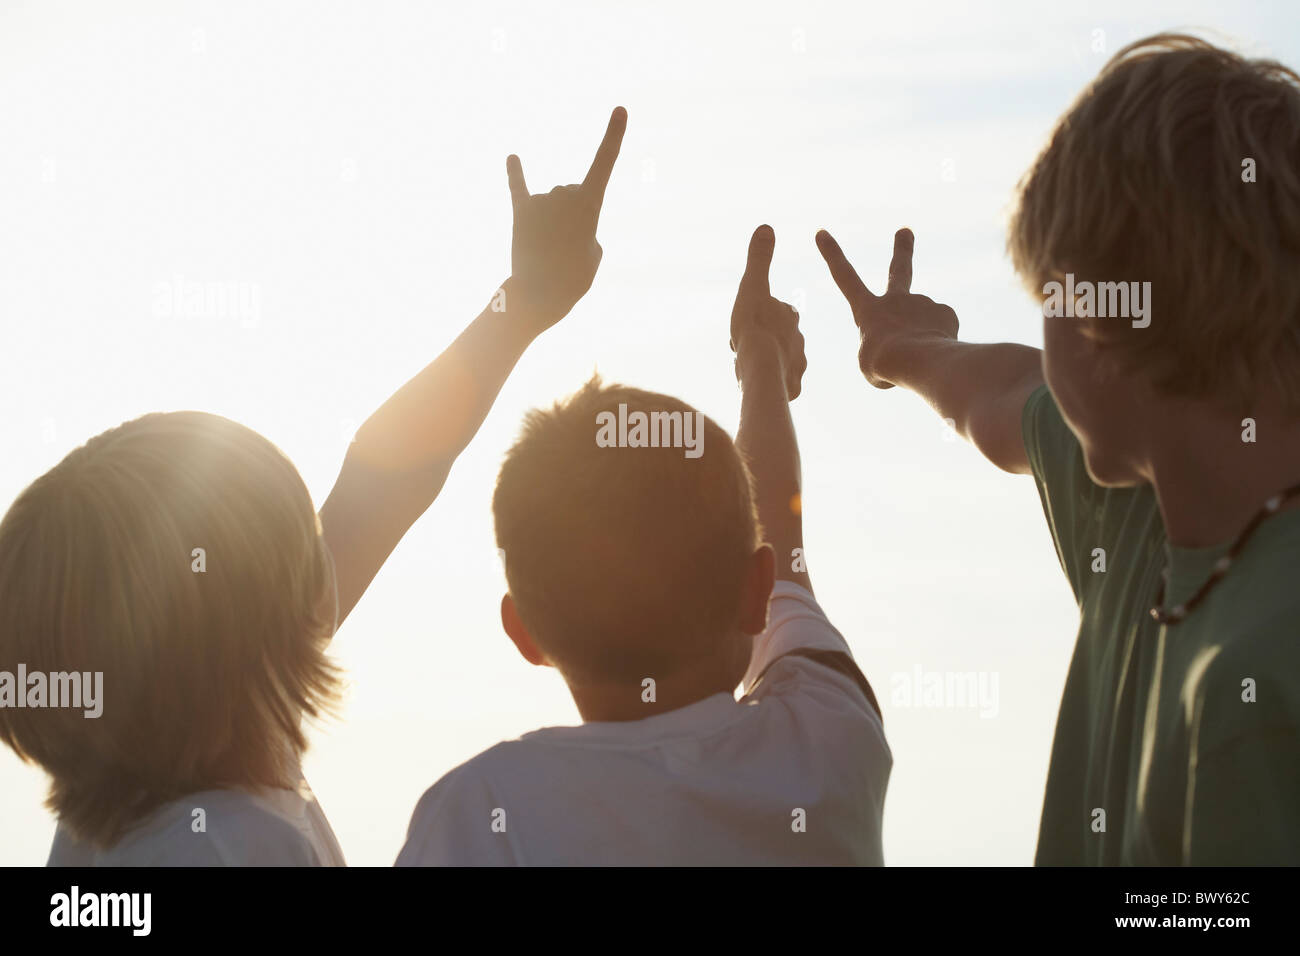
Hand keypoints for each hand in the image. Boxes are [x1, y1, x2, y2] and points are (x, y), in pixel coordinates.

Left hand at [505, 106, 626, 335]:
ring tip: (549, 249)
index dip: (613, 135)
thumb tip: (561, 217)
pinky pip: (518, 187)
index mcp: (590, 202)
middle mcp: (564, 192)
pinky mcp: (521, 212)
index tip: (620, 108)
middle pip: (573, 194)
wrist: (540, 295)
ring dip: (552, 223)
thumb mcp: (592, 253)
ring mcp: (541, 201)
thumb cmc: (574, 278)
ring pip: (552, 203)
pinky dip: (515, 173)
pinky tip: (513, 157)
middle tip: (567, 247)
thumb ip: (582, 227)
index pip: (605, 162)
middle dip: (572, 216)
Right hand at [730, 225, 806, 400]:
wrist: (762, 370)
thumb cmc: (754, 328)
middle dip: (762, 341)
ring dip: (766, 362)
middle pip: (776, 337)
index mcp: (789, 314)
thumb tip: (766, 227)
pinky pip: (782, 383)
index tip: (747, 323)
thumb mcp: (752, 288)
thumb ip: (759, 259)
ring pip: (778, 360)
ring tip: (749, 368)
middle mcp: (799, 338)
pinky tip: (759, 386)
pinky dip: (772, 383)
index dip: (757, 317)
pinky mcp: (794, 385)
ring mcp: (798, 362)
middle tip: (743, 348)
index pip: (774, 312)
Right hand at [816, 227, 958, 387]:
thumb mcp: (872, 365)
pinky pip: (944, 331)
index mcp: (868, 310)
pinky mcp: (945, 311)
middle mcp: (896, 300)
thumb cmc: (885, 364)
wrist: (917, 360)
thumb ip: (888, 348)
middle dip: (902, 248)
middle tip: (905, 231)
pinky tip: (937, 353)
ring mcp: (922, 302)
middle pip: (899, 270)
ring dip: (924, 341)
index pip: (844, 277)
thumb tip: (911, 338)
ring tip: (921, 359)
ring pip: (924, 326)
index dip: (831, 254)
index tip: (821, 232)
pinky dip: (941, 344)